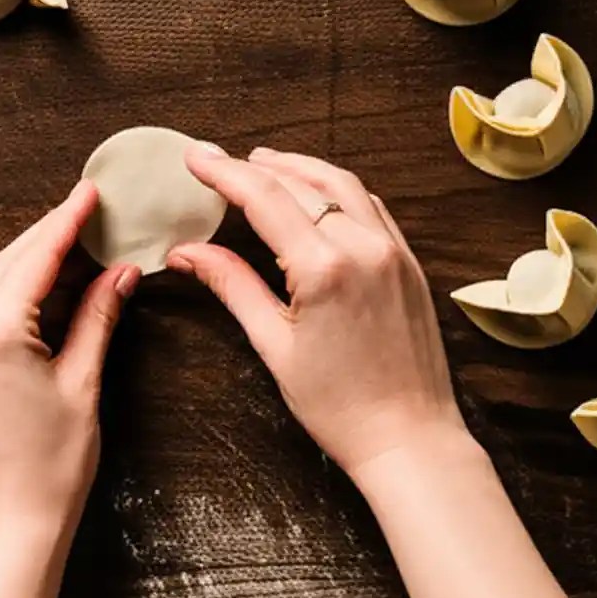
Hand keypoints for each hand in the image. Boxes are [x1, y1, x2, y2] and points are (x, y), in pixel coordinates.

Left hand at [0, 180, 140, 538]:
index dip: (68, 221)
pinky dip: (17, 289)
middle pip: (10, 261)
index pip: (35, 258)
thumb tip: (121, 273)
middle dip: (50, 233)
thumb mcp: (83, 383)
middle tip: (88, 209)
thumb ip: (98, 318)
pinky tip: (48, 284)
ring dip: (33, 258)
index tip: (90, 192)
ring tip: (76, 240)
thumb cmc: (51, 466)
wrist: (12, 524)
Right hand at [168, 146, 466, 474]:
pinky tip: (315, 194)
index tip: (196, 157)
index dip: (225, 172)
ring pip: (342, 184)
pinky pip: (371, 207)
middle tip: (218, 161)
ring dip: (299, 168)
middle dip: (256, 166)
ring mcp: (393, 252)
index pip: (264, 198)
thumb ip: (232, 286)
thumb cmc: (340, 407)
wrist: (409, 440)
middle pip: (302, 182)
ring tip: (262, 163)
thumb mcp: (274, 345)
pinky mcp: (409, 263)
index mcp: (325, 268)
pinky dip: (337, 189)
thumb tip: (187, 252)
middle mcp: (364, 247)